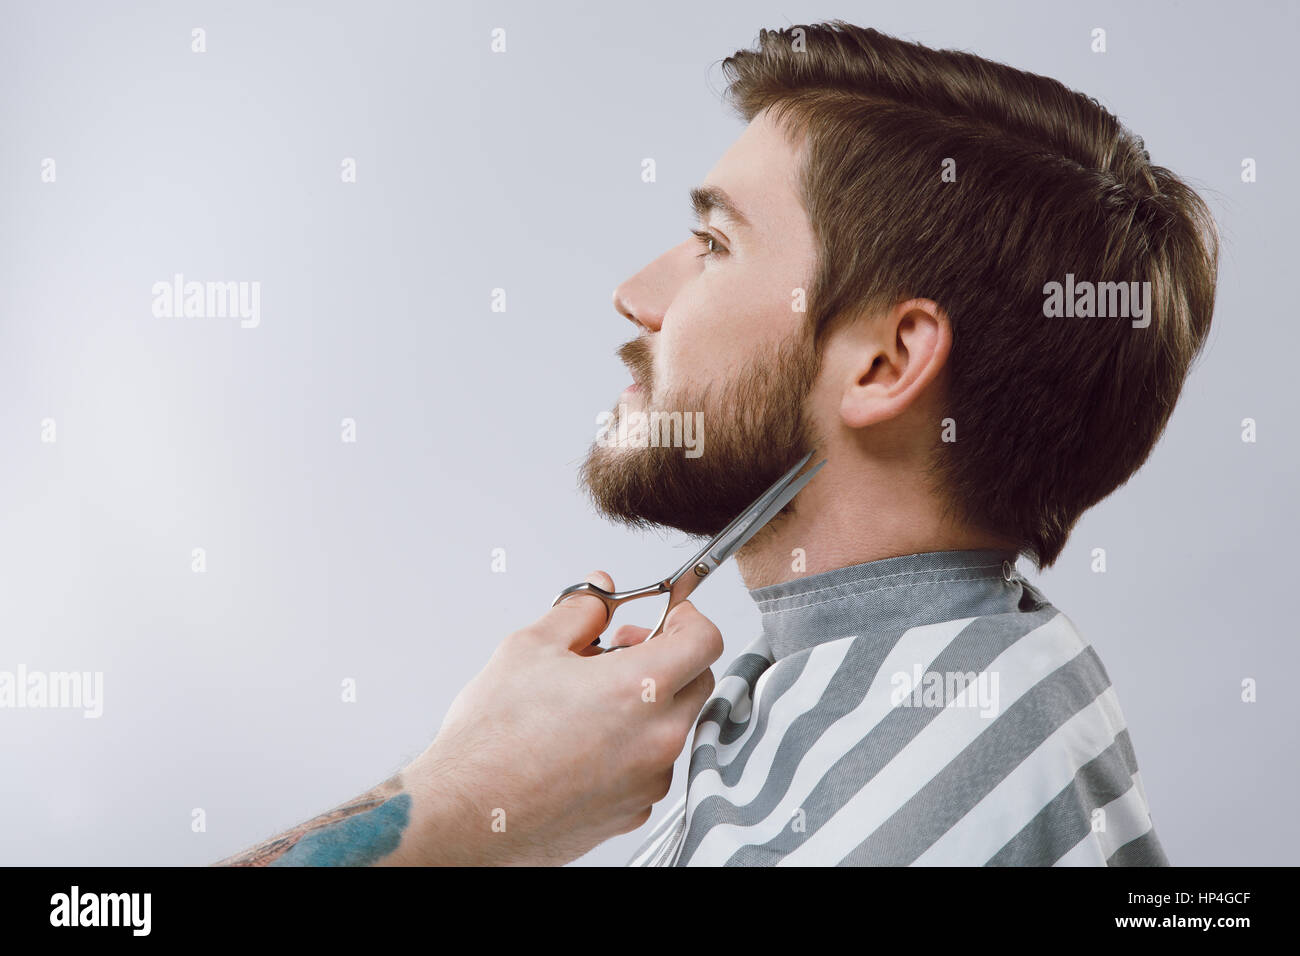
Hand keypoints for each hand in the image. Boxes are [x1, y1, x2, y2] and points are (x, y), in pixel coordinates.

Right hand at [389, 571, 722, 865]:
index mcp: (639, 689)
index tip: (665, 616)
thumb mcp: (530, 647)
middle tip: (619, 650)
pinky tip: (583, 740)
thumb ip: (579, 610)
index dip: (686, 618)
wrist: (465, 814)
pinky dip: (630, 746)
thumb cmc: (490, 739)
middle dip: (666, 657)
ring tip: (589, 699)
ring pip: (672, 726)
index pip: (705, 640)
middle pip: (696, 682)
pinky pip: (650, 766)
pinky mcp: (632, 812)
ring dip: (646, 705)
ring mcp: (648, 780)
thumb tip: (601, 594)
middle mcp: (657, 739)